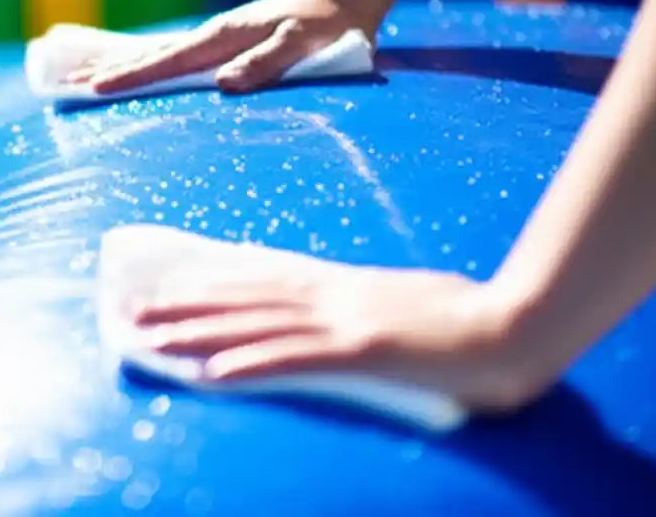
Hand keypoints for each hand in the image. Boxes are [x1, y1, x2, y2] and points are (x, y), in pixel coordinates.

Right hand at [80, 0, 382, 93]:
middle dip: (108, 71)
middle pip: (149, 56)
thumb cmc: (329, 29)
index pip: (166, 61)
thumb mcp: (304, 46)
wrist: (344, 0)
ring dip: (120, 67)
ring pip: (157, 55)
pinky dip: (148, 63)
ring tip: (84, 76)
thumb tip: (223, 83)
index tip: (95, 87)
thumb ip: (266, 63)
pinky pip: (175, 57)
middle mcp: (212, 37)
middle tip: (67, 85)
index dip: (130, 76)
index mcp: (223, 38)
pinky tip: (136, 70)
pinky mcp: (224, 45)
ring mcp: (215, 40)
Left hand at [130, 255, 546, 412]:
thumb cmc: (472, 319)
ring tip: (151, 338)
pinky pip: (295, 359)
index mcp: (345, 287)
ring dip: (199, 333)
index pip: (264, 282)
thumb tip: (350, 318)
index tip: (175, 285)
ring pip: (255, 324)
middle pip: (245, 299)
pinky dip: (250, 364)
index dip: (215, 285)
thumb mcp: (408, 305)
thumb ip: (370, 310)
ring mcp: (346, 321)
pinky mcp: (364, 350)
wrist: (518, 324)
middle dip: (187, 306)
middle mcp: (334, 297)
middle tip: (137, 311)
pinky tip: (212, 372)